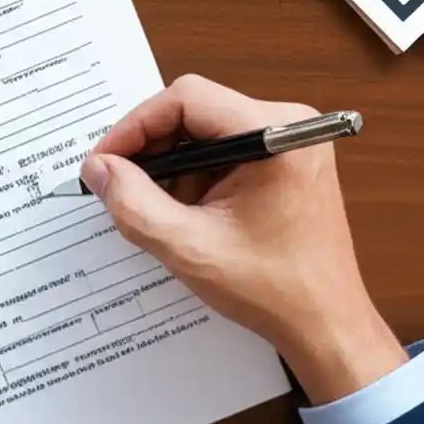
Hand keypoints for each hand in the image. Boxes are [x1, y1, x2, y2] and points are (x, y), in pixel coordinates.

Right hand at [81, 75, 406, 404]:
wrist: (327, 324)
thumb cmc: (273, 290)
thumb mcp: (188, 247)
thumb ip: (133, 203)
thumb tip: (97, 168)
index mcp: (276, 134)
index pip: (186, 99)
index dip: (135, 126)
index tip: (104, 162)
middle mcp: (288, 124)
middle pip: (194, 110)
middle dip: (150, 147)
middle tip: (117, 185)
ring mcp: (290, 140)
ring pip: (204, 130)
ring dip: (170, 164)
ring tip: (153, 206)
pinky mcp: (284, 160)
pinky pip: (223, 149)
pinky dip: (193, 175)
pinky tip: (182, 211)